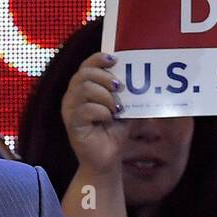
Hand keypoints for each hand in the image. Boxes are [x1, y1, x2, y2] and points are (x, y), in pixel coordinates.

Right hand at [60, 51, 125, 173]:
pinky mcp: (72, 124)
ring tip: (116, 108)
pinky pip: (86, 109)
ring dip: (105, 96)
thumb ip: (129, 93)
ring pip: (85, 89)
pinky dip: (102, 111)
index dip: (98, 59)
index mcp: (82, 88)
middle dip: (105, 77)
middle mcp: (72, 96)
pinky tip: (108, 119)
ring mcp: (69, 110)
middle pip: (84, 74)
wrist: (108, 158)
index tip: (115, 60)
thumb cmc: (113, 131)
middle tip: (119, 88)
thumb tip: (147, 80)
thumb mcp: (124, 107)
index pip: (85, 65)